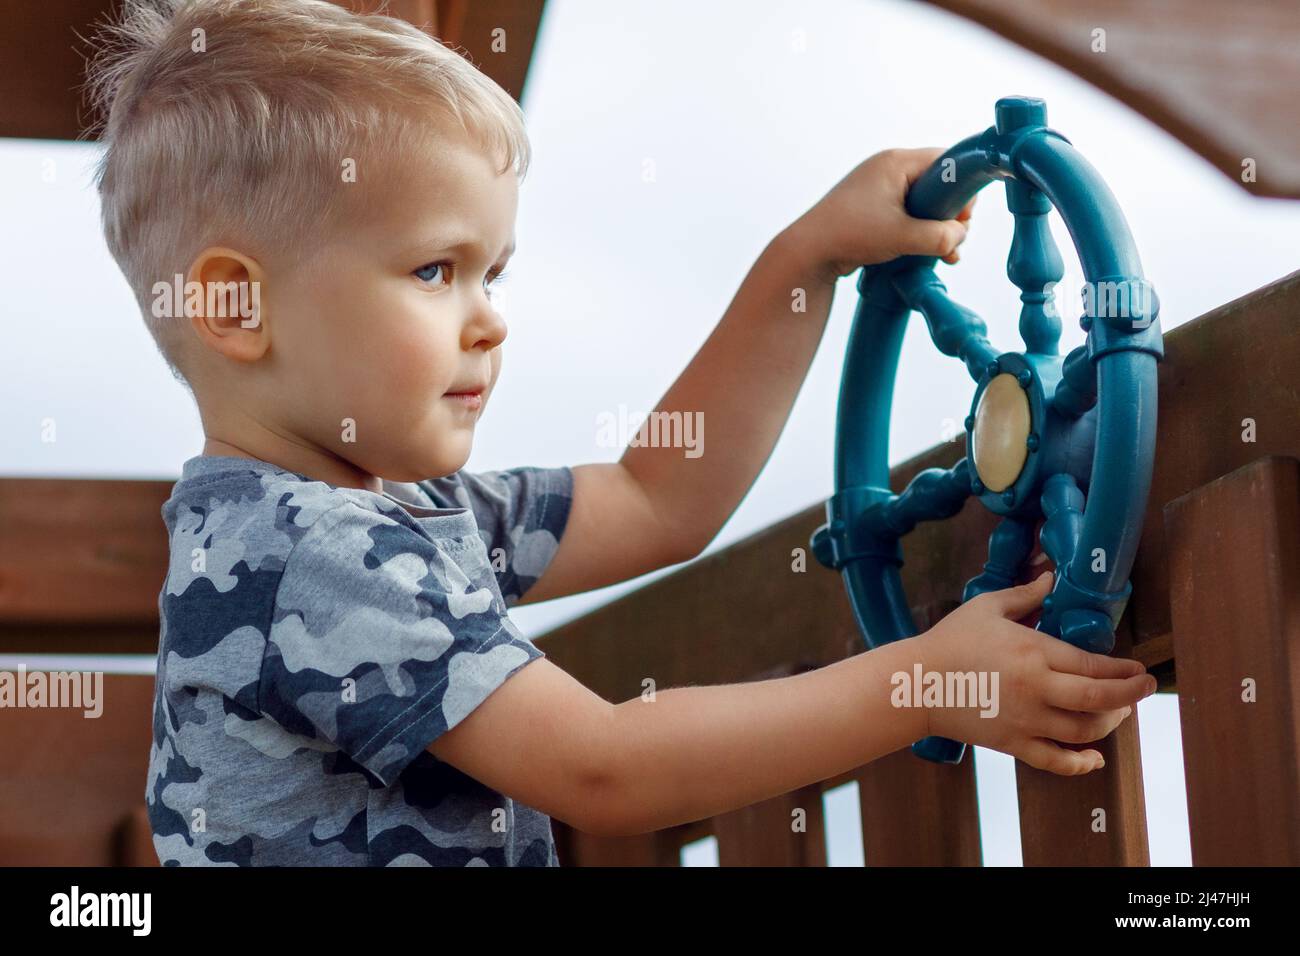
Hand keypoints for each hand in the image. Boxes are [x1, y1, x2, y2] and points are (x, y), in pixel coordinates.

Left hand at [790, 147, 975, 280]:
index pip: (946, 163)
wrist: (808, 252)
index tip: (963, 219)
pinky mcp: (875, 209)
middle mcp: (889, 169)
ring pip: (925, 203)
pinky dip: (918, 232)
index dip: (960, 191)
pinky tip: (924, 253)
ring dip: (936, 228)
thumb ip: (939, 236)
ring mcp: (880, 189)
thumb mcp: (902, 237)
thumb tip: (959, 236)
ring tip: (942, 254)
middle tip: (951, 241)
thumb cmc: (849, 235)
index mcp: (896, 162)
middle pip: (938, 184)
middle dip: (950, 215)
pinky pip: (908, 214)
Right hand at [914, 571, 1156, 774]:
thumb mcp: (987, 608)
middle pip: (1099, 699)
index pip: (1093, 665)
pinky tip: (1094, 758)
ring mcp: (1025, 721)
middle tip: (1146, 689)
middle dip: (1131, 695)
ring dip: (1110, 723)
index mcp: (1033, 652)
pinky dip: (1080, 763)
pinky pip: (1055, 761)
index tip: (1140, 669)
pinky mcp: (1012, 743)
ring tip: (1119, 712)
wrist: (918, 683)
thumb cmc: (950, 641)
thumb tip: (1050, 577)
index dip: (1124, 670)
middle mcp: (1036, 689)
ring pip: (1084, 730)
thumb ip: (1025, 595)